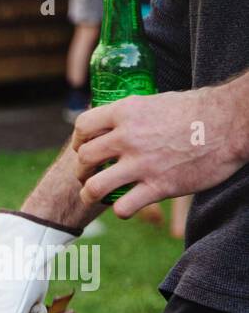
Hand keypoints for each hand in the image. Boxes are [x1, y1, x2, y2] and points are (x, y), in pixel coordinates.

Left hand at [73, 83, 248, 217]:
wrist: (234, 122)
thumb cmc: (201, 110)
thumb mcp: (159, 101)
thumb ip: (134, 115)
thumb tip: (116, 124)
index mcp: (128, 111)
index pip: (83, 126)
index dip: (79, 140)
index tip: (85, 148)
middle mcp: (129, 137)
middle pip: (83, 159)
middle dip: (82, 170)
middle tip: (90, 175)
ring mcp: (143, 163)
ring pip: (94, 187)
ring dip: (90, 195)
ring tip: (96, 196)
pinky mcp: (159, 186)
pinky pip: (123, 208)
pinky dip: (122, 211)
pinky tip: (128, 206)